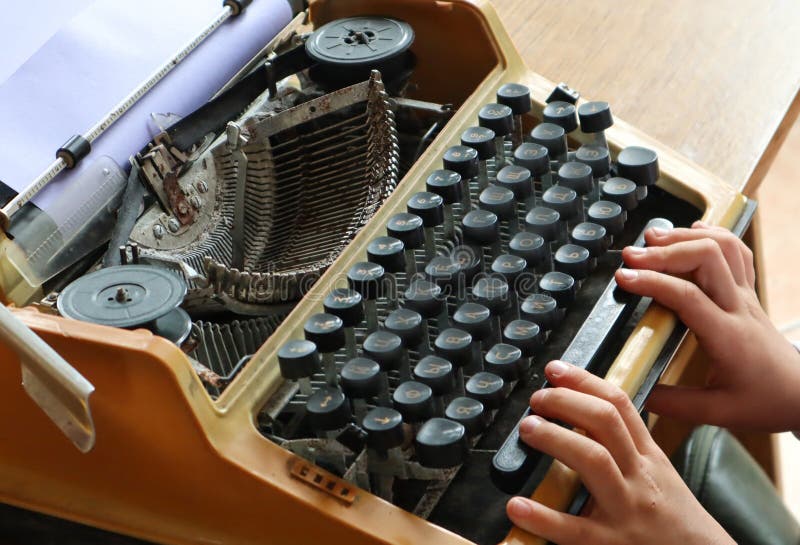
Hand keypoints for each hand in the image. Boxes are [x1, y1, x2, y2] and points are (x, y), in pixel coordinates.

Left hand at [506, 361, 733, 544]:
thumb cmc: (674, 518)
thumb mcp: (658, 473)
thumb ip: (627, 445)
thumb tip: (584, 412)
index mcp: (648, 456)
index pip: (619, 405)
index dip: (584, 381)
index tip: (555, 370)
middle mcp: (638, 476)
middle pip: (605, 423)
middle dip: (568, 402)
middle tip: (537, 398)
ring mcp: (625, 509)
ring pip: (593, 461)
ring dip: (556, 438)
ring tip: (527, 428)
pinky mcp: (610, 544)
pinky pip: (573, 529)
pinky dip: (542, 517)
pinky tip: (517, 505)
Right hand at [615, 222, 799, 430]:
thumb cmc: (765, 402)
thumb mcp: (718, 413)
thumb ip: (673, 404)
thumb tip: (635, 392)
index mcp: (727, 337)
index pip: (687, 296)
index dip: (652, 282)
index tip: (623, 279)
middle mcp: (739, 308)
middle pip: (707, 257)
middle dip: (665, 250)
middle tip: (633, 257)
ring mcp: (746, 296)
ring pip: (724, 246)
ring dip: (686, 237)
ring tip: (654, 239)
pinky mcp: (748, 293)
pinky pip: (736, 251)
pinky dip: (711, 234)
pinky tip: (690, 234)